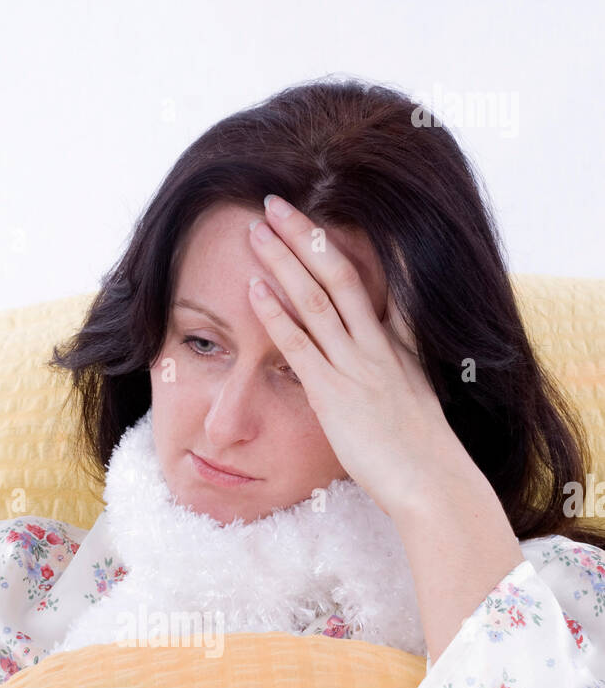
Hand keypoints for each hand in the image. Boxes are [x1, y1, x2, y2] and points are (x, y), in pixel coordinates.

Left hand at [247, 195, 477, 518]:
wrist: (433, 485)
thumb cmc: (423, 461)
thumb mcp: (416, 408)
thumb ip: (397, 384)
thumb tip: (381, 386)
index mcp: (400, 346)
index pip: (377, 280)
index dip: (348, 245)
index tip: (326, 215)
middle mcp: (378, 346)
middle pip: (338, 274)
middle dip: (305, 235)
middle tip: (275, 203)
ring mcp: (357, 367)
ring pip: (316, 298)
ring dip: (283, 260)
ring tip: (256, 228)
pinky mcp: (335, 393)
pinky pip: (300, 343)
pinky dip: (276, 313)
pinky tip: (255, 287)